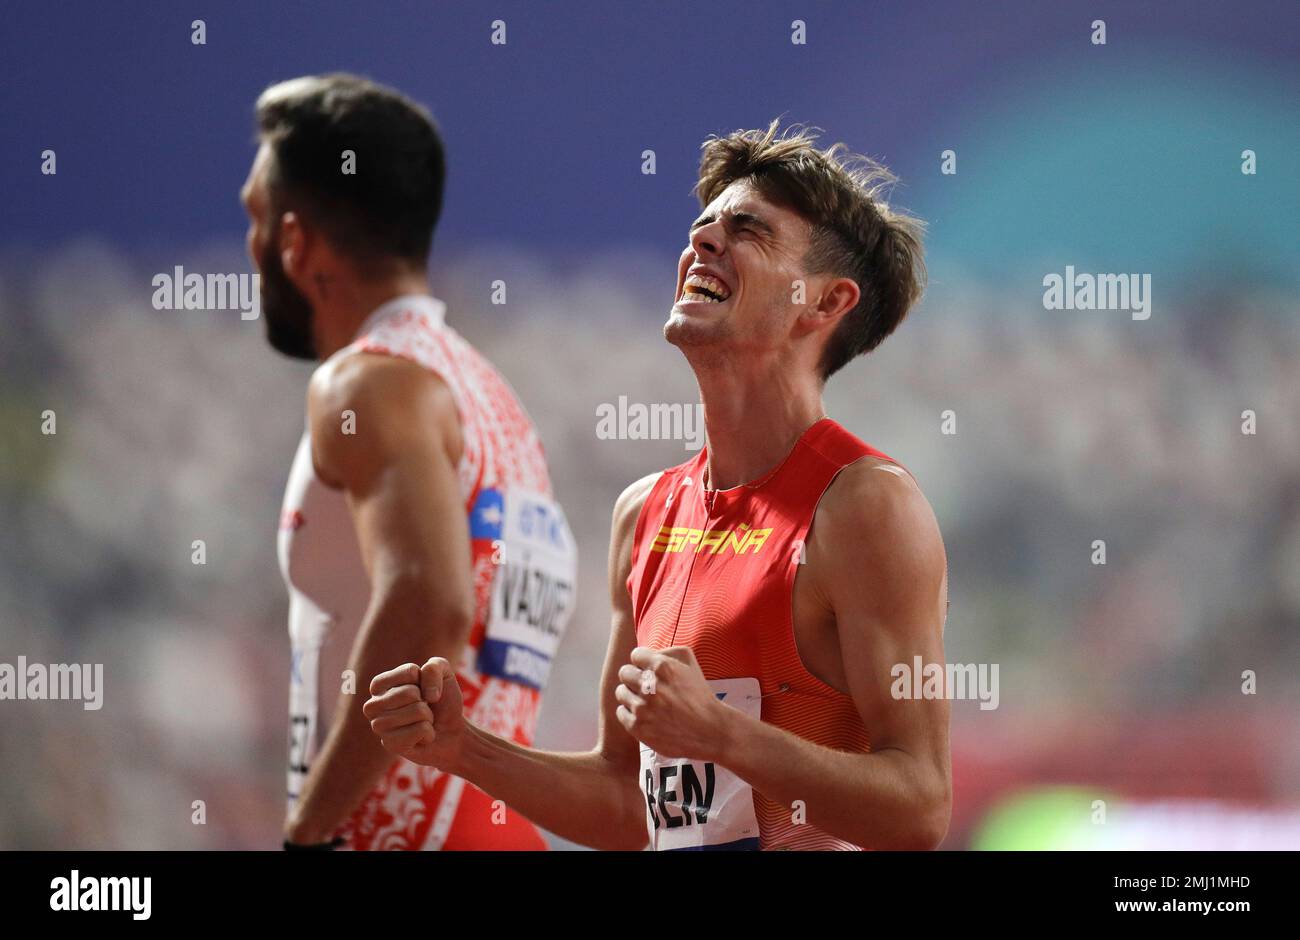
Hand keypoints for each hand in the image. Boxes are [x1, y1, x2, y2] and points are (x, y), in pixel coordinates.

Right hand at [363, 658, 466, 768]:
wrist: (450, 733)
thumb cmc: (441, 702)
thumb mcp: (444, 675)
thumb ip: (435, 667)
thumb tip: (428, 694)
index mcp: (380, 684)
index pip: (409, 672)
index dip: (424, 680)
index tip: (422, 689)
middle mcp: (373, 705)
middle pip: (410, 693)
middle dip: (426, 701)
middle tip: (423, 710)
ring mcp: (378, 726)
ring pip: (417, 711)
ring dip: (428, 717)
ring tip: (422, 723)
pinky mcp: (390, 745)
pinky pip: (421, 730)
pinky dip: (429, 733)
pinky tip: (421, 738)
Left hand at [614, 646, 728, 761]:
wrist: (710, 731)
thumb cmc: (700, 696)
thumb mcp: (691, 663)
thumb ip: (669, 651)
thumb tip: (650, 653)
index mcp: (663, 667)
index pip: (635, 655)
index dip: (643, 662)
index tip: (649, 670)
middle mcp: (650, 686)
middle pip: (625, 672)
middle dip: (634, 677)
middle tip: (646, 687)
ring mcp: (642, 708)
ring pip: (621, 692)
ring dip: (631, 695)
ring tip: (645, 702)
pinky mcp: (637, 727)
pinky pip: (620, 712)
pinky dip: (630, 713)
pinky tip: (644, 715)